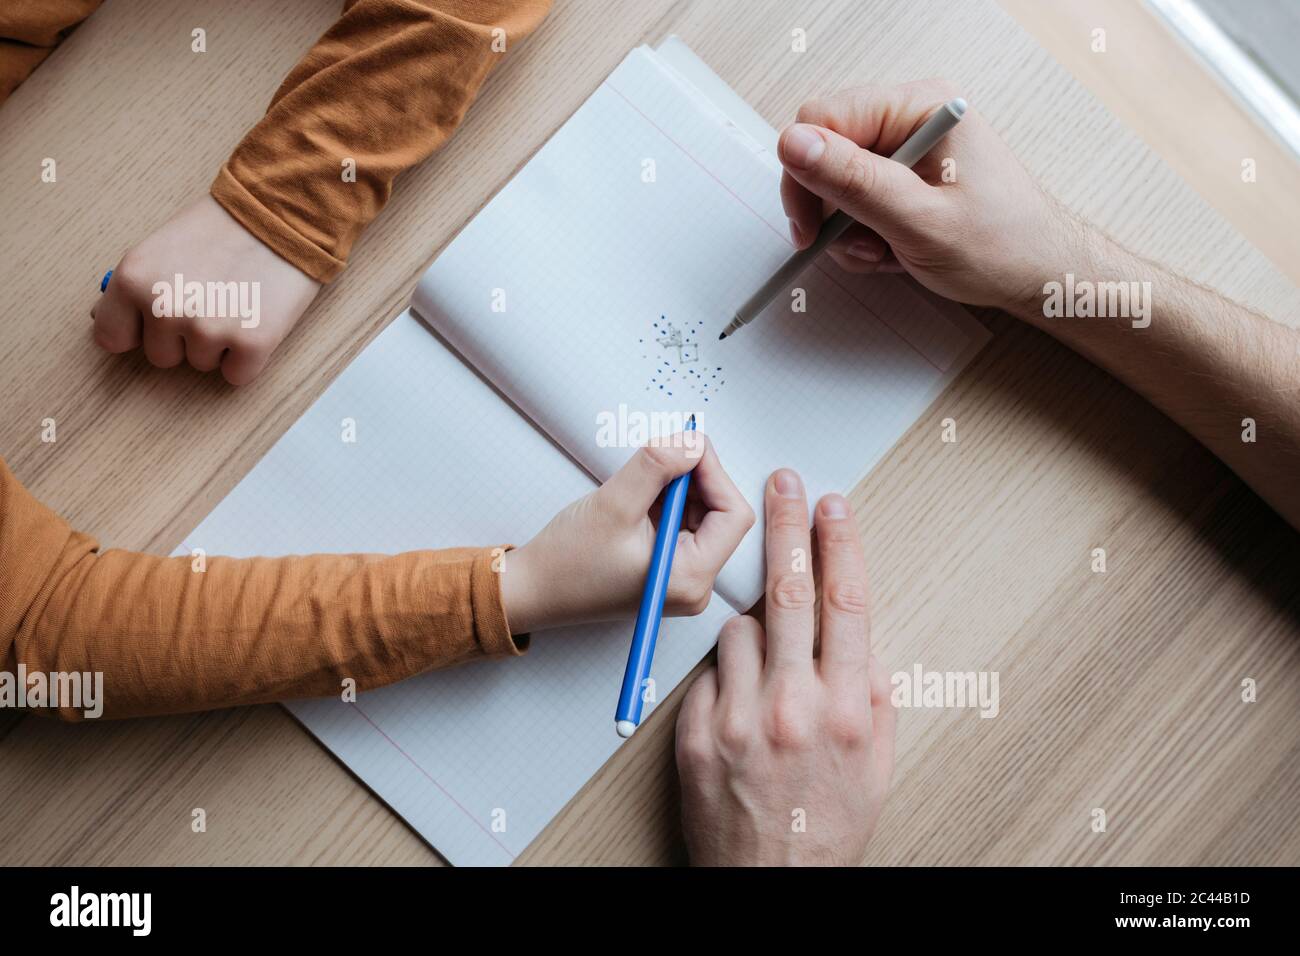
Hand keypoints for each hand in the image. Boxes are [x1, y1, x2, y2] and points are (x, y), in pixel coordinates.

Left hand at [92, 195, 320, 384]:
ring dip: (219, 343)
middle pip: (162, 356)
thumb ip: (133, 287)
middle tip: (211, 298)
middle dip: (184, 337)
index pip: (112, 337)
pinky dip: (248, 357)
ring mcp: (208, 330)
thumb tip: (104, 321)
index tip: (156, 319)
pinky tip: (256, 320)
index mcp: (133, 280)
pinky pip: (237, 375)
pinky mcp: (251, 344)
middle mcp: (165, 308)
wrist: (282, 215)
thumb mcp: (160, 248)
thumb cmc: (222, 229)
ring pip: (202, 364)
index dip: (138, 330)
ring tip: (237, 302)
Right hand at [499, 432, 754, 633]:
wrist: (531, 590)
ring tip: (643, 479)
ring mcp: (679, 577)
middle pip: (720, 513)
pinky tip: (639, 495)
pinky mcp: (665, 568)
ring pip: (701, 514)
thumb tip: (692, 443)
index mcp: (689, 579)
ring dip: (679, 487)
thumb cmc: (565, 564)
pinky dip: (667, 500)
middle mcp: (692, 584)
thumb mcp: (614, 504)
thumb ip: (657, 467)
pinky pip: (681, 524)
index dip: (715, 473)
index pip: (732, 515)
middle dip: (696, 477)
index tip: (689, 446)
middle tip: (666, 452)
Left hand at [675, 469, 894, 865]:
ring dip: (756, 633)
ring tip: (769, 675)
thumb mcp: (876, 764)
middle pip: (790, 591)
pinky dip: (725, 679)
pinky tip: (740, 711)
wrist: (768, 886)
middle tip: (784, 483)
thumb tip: (860, 641)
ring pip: (741, 630)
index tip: (835, 505)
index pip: (845, 602)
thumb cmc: (827, 828)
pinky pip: (709, 675)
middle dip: (787, 524)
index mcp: (844, 710)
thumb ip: (872, 695)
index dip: (841, 543)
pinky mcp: (695, 734)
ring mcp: (737, 719)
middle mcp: (790, 707)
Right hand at [778, 80, 1076, 316]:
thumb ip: (854, 180)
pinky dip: (862, 234)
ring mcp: (906, 148)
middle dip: (830, 208)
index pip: (823, 119)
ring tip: (884, 252)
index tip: (810, 227)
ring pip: (834, 183)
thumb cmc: (1001, 246)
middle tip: (855, 246)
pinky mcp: (903, 177)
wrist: (1038, 273)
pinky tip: (891, 250)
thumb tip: (794, 143)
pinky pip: (854, 200)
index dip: (805, 174)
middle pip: (824, 151)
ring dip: (847, 230)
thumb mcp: (919, 219)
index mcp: (919, 107)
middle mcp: (909, 118)